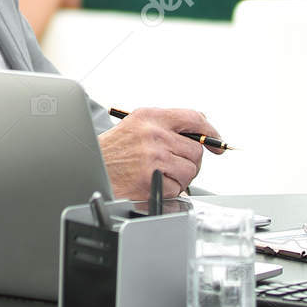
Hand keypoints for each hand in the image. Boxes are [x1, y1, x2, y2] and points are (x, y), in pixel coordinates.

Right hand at [98, 107, 223, 198]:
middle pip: (196, 150)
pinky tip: (152, 183)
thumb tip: (201, 135)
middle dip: (189, 160)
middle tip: (173, 164)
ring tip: (161, 174)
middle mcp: (153, 134)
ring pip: (190, 170)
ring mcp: (153, 158)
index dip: (210, 131)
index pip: (194, 118)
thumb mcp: (137, 124)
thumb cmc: (113, 150)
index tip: (216, 143)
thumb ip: (167, 125)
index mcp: (151, 116)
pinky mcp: (150, 180)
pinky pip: (177, 188)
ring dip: (181, 177)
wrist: (90, 167)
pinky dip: (169, 190)